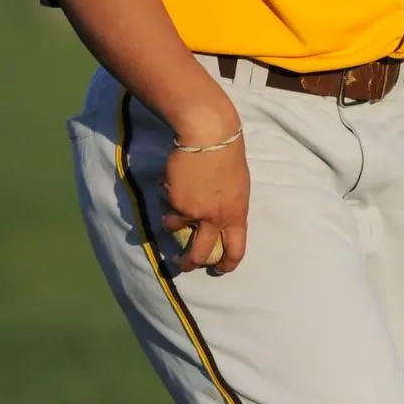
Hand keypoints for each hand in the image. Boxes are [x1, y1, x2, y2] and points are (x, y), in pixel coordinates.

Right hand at [159, 131, 250, 273]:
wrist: (209, 135)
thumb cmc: (228, 153)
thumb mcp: (239, 184)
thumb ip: (230, 205)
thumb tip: (221, 218)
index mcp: (236, 214)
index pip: (236, 250)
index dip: (227, 265)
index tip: (219, 269)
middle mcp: (215, 218)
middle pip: (199, 255)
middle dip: (188, 263)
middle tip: (182, 263)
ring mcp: (193, 212)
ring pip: (173, 229)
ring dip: (170, 219)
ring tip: (172, 200)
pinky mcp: (175, 202)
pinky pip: (165, 206)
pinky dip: (165, 197)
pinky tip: (171, 179)